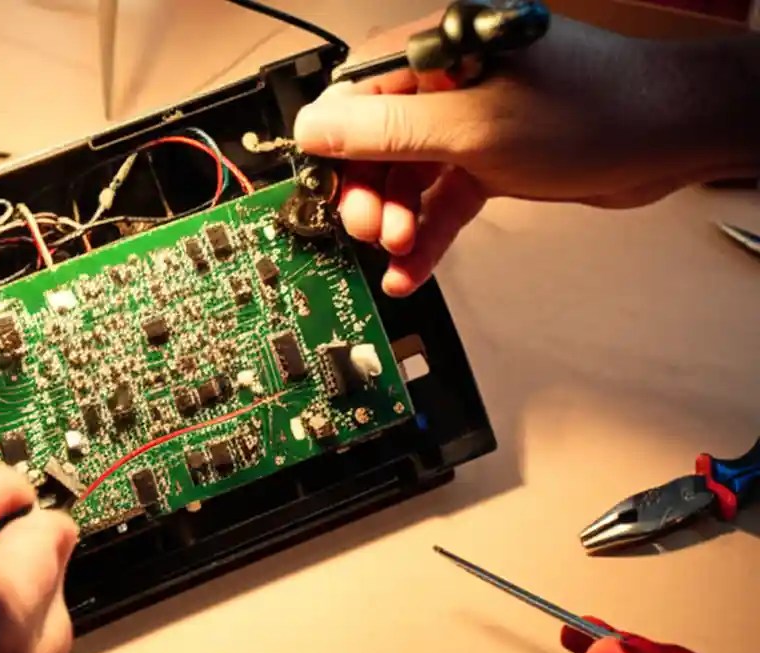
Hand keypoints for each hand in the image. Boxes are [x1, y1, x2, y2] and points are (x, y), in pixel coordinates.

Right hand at [294, 16, 758, 296]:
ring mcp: (468, 119)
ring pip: (406, 175)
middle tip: (371, 228)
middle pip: (374, 140)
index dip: (332, 143)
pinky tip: (412, 268)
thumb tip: (314, 128)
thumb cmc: (596, 109)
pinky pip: (441, 197)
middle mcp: (447, 78)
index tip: (320, 187)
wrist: (674, 137)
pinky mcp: (489, 155)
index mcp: (437, 47)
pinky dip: (427, 233)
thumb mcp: (472, 126)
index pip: (355, 91)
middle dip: (367, 191)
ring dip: (396, 219)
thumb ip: (385, 130)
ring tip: (399, 249)